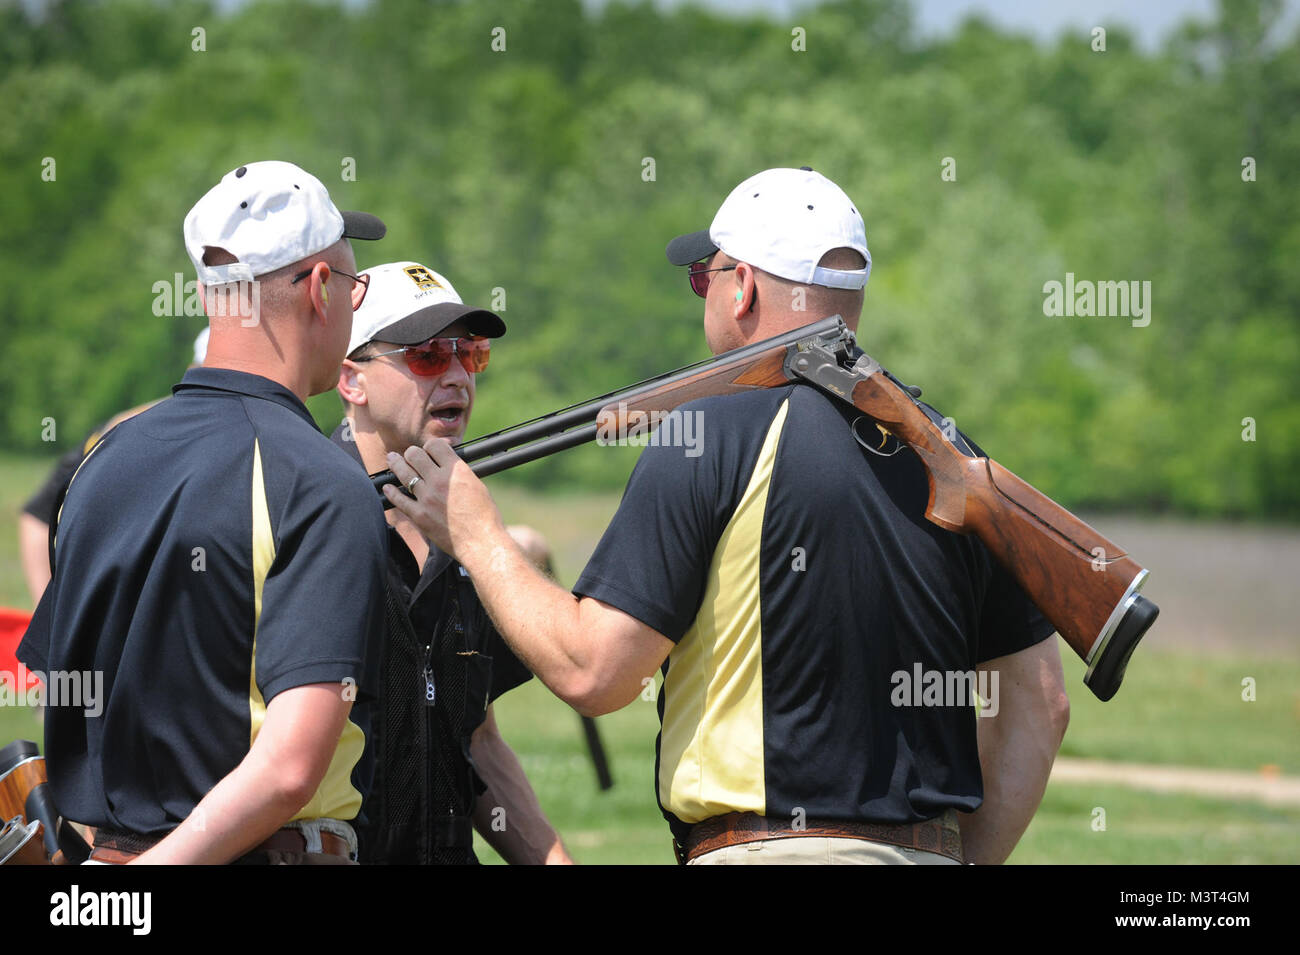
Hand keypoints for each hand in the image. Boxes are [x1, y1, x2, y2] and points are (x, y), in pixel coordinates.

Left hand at [383, 440, 503, 559]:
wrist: (481, 542)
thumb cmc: (484, 516)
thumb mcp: (476, 485)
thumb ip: (459, 472)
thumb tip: (446, 465)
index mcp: (456, 471)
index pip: (435, 446)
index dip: (430, 447)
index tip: (429, 451)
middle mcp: (439, 481)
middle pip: (415, 455)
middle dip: (412, 453)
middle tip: (410, 455)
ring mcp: (427, 498)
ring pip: (404, 473)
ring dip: (396, 464)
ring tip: (392, 459)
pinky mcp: (419, 516)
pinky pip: (399, 500)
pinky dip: (391, 492)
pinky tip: (387, 487)